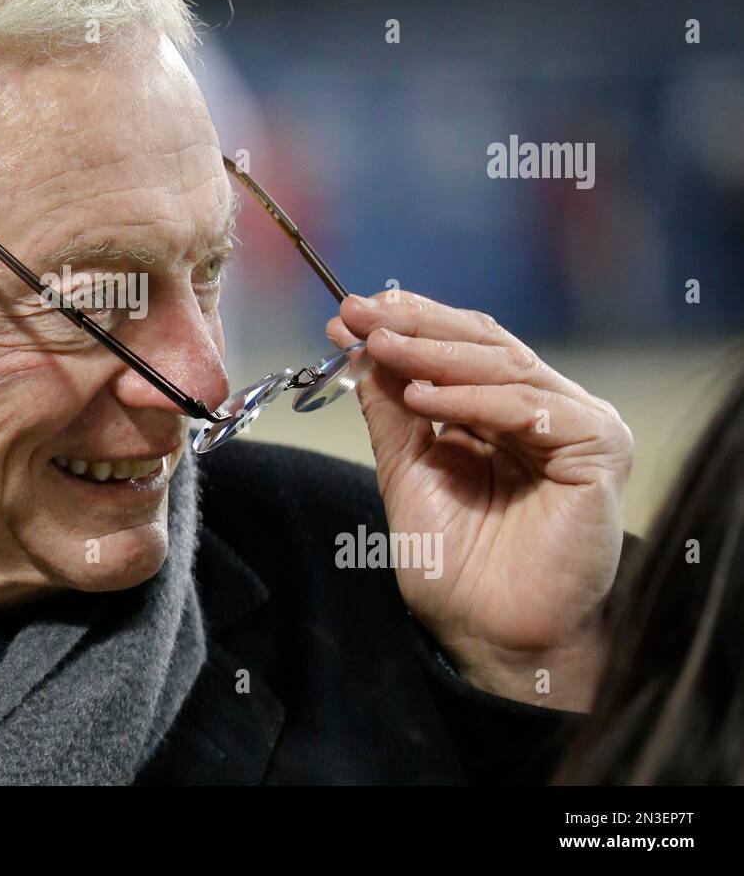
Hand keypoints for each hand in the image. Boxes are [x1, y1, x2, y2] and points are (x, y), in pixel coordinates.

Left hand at [326, 291, 632, 710]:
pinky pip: (528, 407)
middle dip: (414, 326)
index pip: (459, 348)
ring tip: (378, 345)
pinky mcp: (599, 449)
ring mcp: (577, 426)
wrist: (490, 634)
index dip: (406, 325)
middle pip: (482, 344)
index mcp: (505, 413)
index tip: (347, 314)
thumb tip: (357, 342)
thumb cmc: (454, 565)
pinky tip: (420, 395)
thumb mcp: (406, 469)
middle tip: (359, 314)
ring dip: (432, 352)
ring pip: (503, 365)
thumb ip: (391, 408)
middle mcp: (546, 411)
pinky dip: (471, 398)